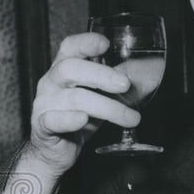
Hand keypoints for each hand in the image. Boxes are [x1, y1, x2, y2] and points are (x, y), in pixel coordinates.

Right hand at [28, 33, 140, 177]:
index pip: (70, 47)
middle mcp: (52, 82)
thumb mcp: (103, 98)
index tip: (106, 44)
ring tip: (130, 117)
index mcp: (64, 69)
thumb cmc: (80, 119)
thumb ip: (120, 85)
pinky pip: (54, 120)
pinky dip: (70, 119)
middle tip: (125, 84)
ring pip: (73, 98)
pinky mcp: (43, 126)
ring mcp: (45, 103)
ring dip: (106, 107)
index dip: (86, 42)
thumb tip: (150, 70)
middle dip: (102, 75)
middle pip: (71, 69)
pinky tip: (83, 119)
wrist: (57, 150)